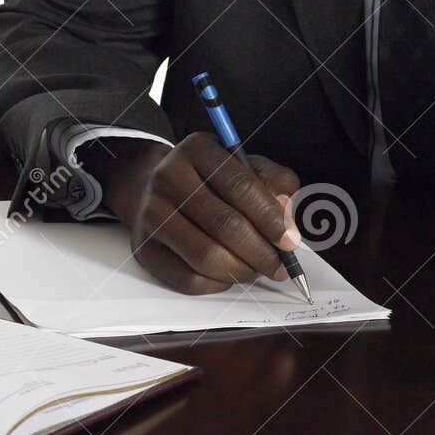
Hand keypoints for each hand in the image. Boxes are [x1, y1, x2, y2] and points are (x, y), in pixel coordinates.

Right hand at [88, 134, 301, 294]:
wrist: (148, 187)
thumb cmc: (208, 180)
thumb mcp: (244, 165)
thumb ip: (274, 182)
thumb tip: (285, 214)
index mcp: (197, 150)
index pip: (241, 187)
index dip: (271, 219)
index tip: (291, 242)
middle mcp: (168, 177)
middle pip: (225, 225)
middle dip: (262, 252)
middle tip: (280, 266)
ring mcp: (151, 213)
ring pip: (206, 256)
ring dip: (242, 270)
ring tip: (255, 269)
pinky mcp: (144, 247)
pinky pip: (188, 278)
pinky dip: (217, 283)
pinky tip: (227, 273)